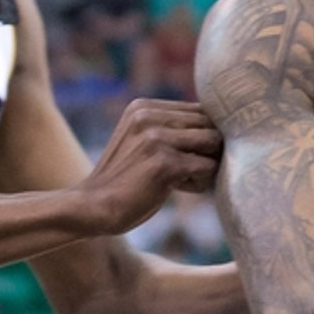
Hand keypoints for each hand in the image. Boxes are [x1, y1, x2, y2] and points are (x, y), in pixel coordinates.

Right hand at [79, 99, 223, 233]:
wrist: (93, 207)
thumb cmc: (125, 180)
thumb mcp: (141, 140)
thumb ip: (170, 128)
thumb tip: (221, 127)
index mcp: (144, 106)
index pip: (198, 109)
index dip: (203, 134)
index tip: (188, 156)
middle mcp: (149, 115)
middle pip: (209, 123)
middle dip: (208, 149)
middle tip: (190, 170)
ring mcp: (156, 137)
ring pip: (213, 142)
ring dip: (207, 164)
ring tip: (185, 178)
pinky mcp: (164, 162)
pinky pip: (207, 167)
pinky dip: (200, 182)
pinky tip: (178, 188)